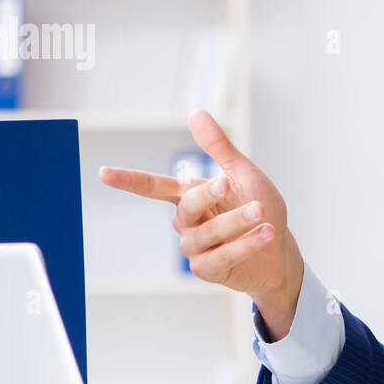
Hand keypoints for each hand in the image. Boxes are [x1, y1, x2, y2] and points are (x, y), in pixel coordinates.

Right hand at [98, 109, 304, 339]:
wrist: (281, 252)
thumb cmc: (261, 209)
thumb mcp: (243, 174)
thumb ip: (219, 148)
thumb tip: (196, 112)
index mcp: (191, 196)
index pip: (154, 187)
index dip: (130, 180)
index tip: (103, 173)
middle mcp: (188, 223)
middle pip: (185, 207)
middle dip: (206, 195)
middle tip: (228, 182)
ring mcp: (195, 249)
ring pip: (206, 234)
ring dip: (236, 221)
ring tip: (261, 212)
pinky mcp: (208, 270)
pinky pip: (221, 257)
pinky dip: (245, 244)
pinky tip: (265, 234)